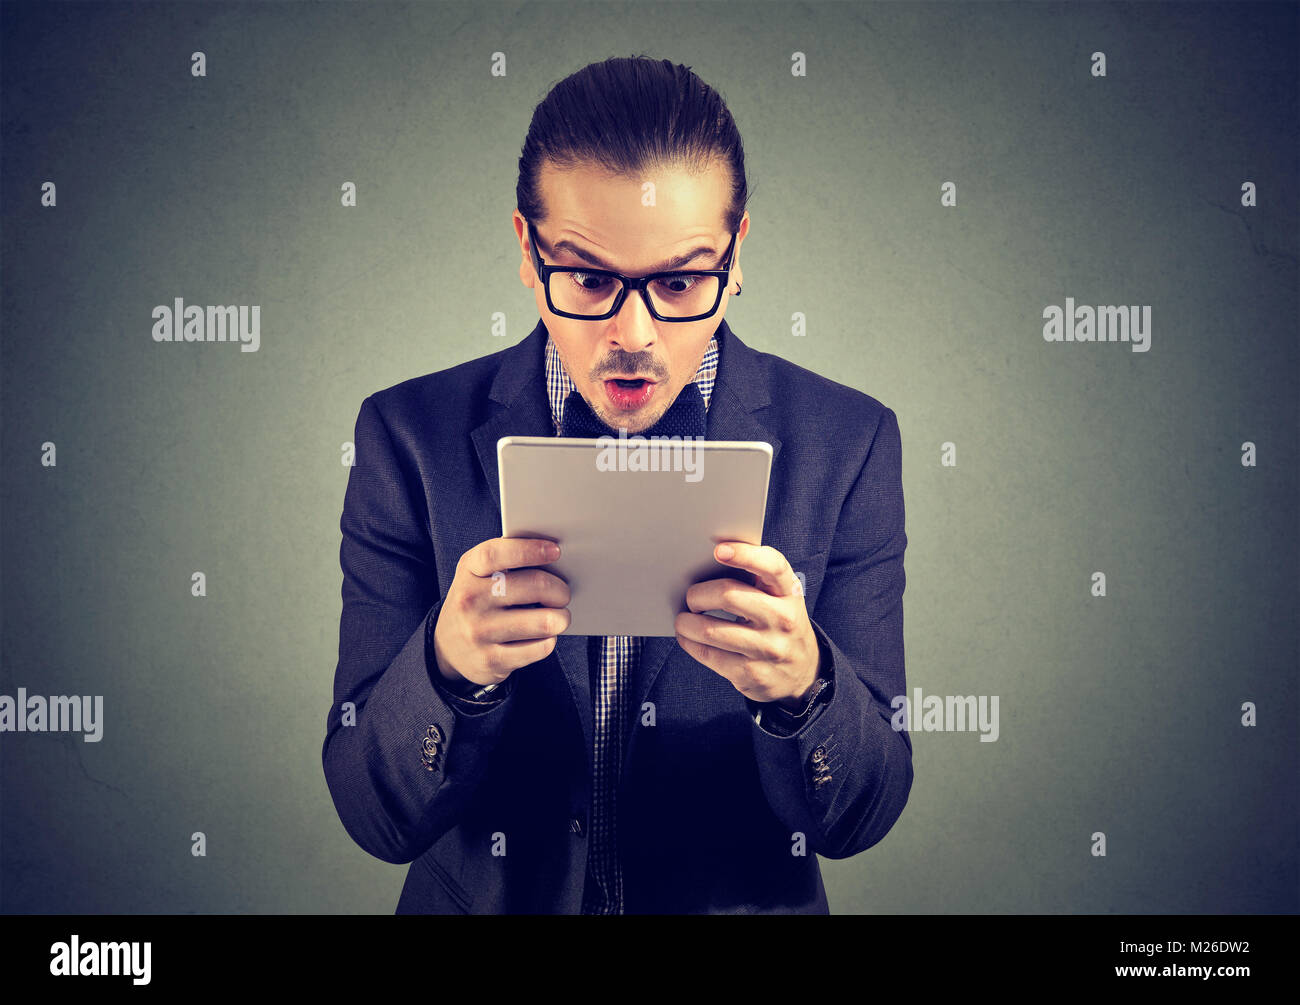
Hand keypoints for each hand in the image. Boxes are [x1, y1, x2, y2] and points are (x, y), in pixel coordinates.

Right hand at [432, 536, 570, 687]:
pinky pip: (540, 648)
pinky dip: (549, 641)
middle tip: (563, 595)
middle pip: (534, 586)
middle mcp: (470, 600)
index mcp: (468, 570)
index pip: (496, 554)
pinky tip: (543, 637)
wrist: (447, 647)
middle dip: (560, 591)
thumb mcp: (479, 574)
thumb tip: (554, 558)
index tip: (555, 551)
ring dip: (560, 618)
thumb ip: (508, 562)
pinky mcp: (491, 660)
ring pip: (544, 621)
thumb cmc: (476, 601)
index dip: (529, 550)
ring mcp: (478, 632)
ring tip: (558, 617)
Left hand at [674, 542, 821, 709]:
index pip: (772, 566)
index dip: (745, 554)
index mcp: (789, 592)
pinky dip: (689, 643)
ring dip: (686, 623)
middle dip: (698, 594)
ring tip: (682, 619)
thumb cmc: (780, 623)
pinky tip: (687, 637)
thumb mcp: (781, 598)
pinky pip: (708, 654)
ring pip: (711, 630)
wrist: (804, 672)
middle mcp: (783, 619)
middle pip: (729, 596)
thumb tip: (711, 559)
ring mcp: (768, 649)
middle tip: (690, 597)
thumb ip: (757, 579)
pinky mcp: (751, 673)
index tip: (718, 549)